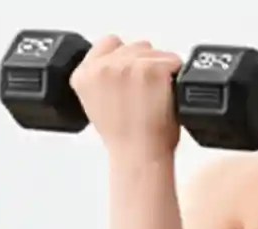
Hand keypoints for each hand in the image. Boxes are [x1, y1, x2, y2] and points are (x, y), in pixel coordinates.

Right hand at [70, 36, 184, 161]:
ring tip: (152, 98)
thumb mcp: (95, 105)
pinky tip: (164, 97)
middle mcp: (103, 66)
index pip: (107, 44)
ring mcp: (128, 65)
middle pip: (135, 46)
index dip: (121, 59)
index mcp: (83, 75)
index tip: (128, 77)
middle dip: (143, 64)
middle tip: (142, 94)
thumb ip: (101, 79)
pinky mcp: (152, 67)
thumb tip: (118, 64)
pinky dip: (175, 77)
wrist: (138, 155)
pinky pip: (173, 61)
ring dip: (160, 70)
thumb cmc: (122, 138)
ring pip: (155, 53)